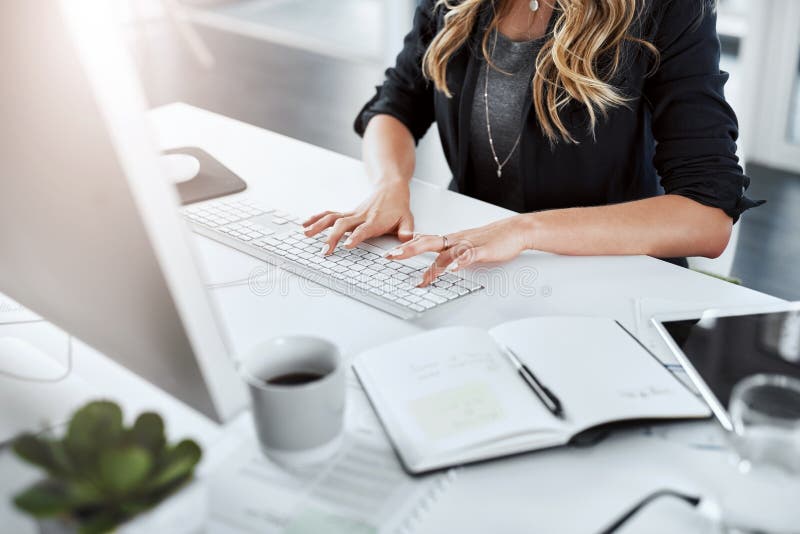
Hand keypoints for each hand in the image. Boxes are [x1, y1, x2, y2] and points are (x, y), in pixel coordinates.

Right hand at [302, 180, 414, 253]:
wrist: (391, 188)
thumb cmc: (398, 206)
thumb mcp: (407, 219)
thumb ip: (406, 230)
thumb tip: (406, 238)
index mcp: (375, 220)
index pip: (363, 230)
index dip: (355, 237)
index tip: (347, 245)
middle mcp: (361, 217)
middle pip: (343, 225)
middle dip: (331, 237)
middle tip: (324, 250)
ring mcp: (352, 214)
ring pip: (332, 218)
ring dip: (318, 226)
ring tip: (306, 233)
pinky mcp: (347, 213)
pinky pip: (330, 215)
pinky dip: (317, 218)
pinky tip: (306, 224)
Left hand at [384, 215, 531, 285]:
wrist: (514, 230)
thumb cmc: (490, 238)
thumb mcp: (463, 244)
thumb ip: (447, 250)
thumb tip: (432, 257)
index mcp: (450, 239)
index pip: (423, 241)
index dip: (405, 246)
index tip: (390, 253)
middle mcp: (455, 240)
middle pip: (427, 243)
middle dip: (408, 250)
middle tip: (392, 256)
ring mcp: (468, 245)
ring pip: (446, 253)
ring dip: (432, 266)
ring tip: (421, 277)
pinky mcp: (482, 250)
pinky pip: (469, 257)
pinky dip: (459, 263)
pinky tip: (452, 270)